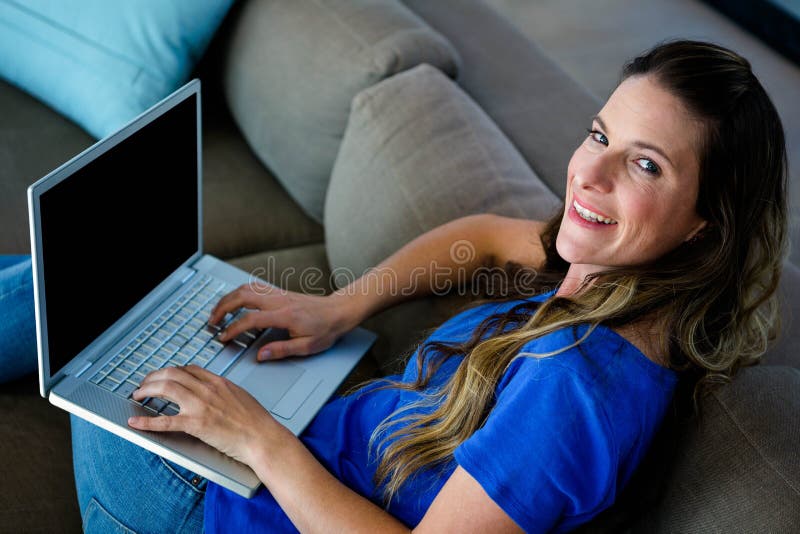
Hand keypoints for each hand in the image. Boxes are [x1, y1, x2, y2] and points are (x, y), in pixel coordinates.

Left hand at [127, 365, 290, 465]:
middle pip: (173, 373)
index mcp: (219, 382)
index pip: (189, 369)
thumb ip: (223, 391)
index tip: (164, 376)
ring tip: (138, 394)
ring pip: (165, 388)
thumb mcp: (241, 396)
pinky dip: (147, 422)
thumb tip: (213, 392)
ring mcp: (200, 405)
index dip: (172, 371)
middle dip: (154, 376)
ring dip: (147, 389)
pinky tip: (135, 422)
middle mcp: (207, 389)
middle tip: (145, 383)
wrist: (263, 437)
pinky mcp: (196, 424)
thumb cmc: (257, 422)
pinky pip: (165, 421)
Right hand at [209, 284, 361, 360]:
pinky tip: (234, 301)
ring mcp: (279, 294)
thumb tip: (261, 355)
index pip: (250, 319)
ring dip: (228, 298)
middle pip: (242, 297)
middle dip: (222, 308)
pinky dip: (239, 293)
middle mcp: (279, 301)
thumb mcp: (308, 346)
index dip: (233, 328)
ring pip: (246, 288)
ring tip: (218, 312)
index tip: (223, 337)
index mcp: (285, 315)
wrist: (339, 311)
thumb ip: (283, 350)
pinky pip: (254, 287)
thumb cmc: (327, 329)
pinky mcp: (279, 292)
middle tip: (212, 322)